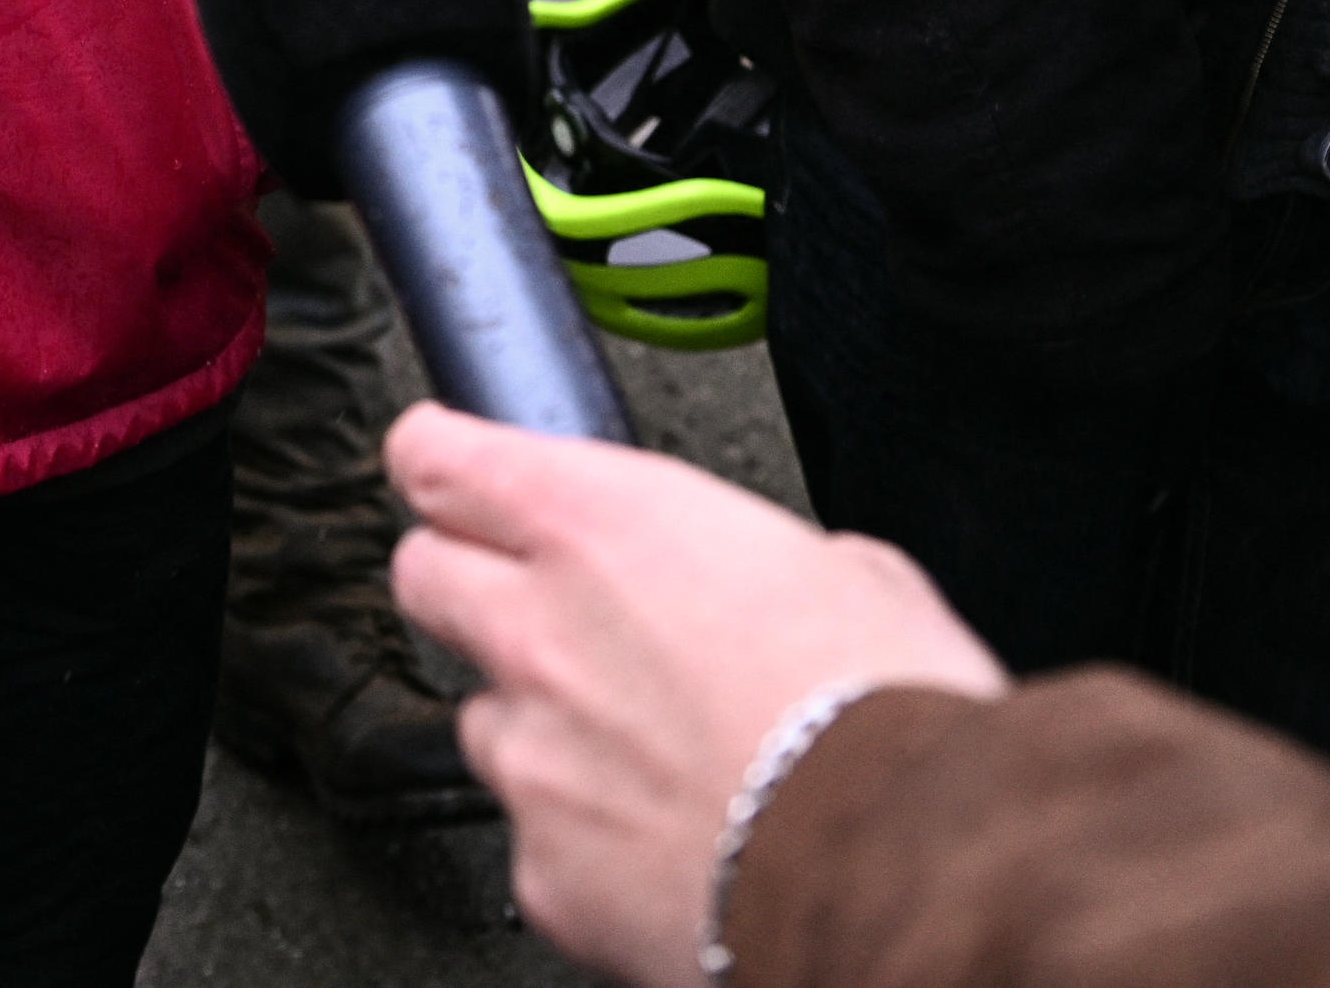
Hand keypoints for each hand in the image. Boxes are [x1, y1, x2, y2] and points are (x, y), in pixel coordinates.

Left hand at [390, 406, 1001, 982]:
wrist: (903, 872)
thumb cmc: (888, 717)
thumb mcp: (852, 574)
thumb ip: (761, 558)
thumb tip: (776, 581)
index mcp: (598, 526)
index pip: (438, 458)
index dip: (440, 459)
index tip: (446, 465)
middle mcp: (536, 632)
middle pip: (426, 577)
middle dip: (472, 585)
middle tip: (548, 612)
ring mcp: (530, 757)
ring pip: (485, 718)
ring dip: (543, 725)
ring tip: (651, 754)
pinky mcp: (544, 869)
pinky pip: (535, 837)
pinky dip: (584, 838)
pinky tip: (669, 841)